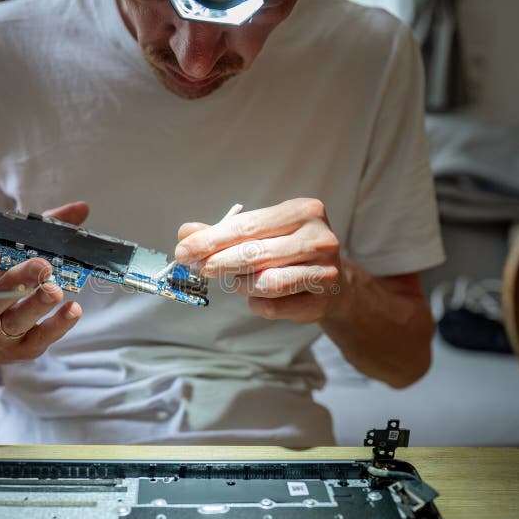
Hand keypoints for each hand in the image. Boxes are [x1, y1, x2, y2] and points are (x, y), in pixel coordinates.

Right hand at [0, 202, 88, 366]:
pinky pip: (37, 340)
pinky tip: (73, 310)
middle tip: (41, 266)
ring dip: (36, 305)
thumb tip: (78, 209)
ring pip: (14, 322)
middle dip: (15, 283)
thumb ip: (31, 231)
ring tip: (55, 290)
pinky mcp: (19, 350)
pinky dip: (57, 326)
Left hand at [175, 198, 345, 323]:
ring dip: (241, 284)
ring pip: (266, 282)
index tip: (185, 250)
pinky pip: (274, 306)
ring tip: (237, 280)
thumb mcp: (260, 232)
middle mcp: (319, 238)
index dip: (211, 240)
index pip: (247, 226)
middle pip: (255, 253)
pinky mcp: (322, 300)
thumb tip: (186, 233)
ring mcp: (325, 270)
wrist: (333, 282)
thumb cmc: (289, 251)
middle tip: (197, 268)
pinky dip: (256, 303)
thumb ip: (222, 232)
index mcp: (303, 211)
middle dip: (218, 262)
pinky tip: (257, 295)